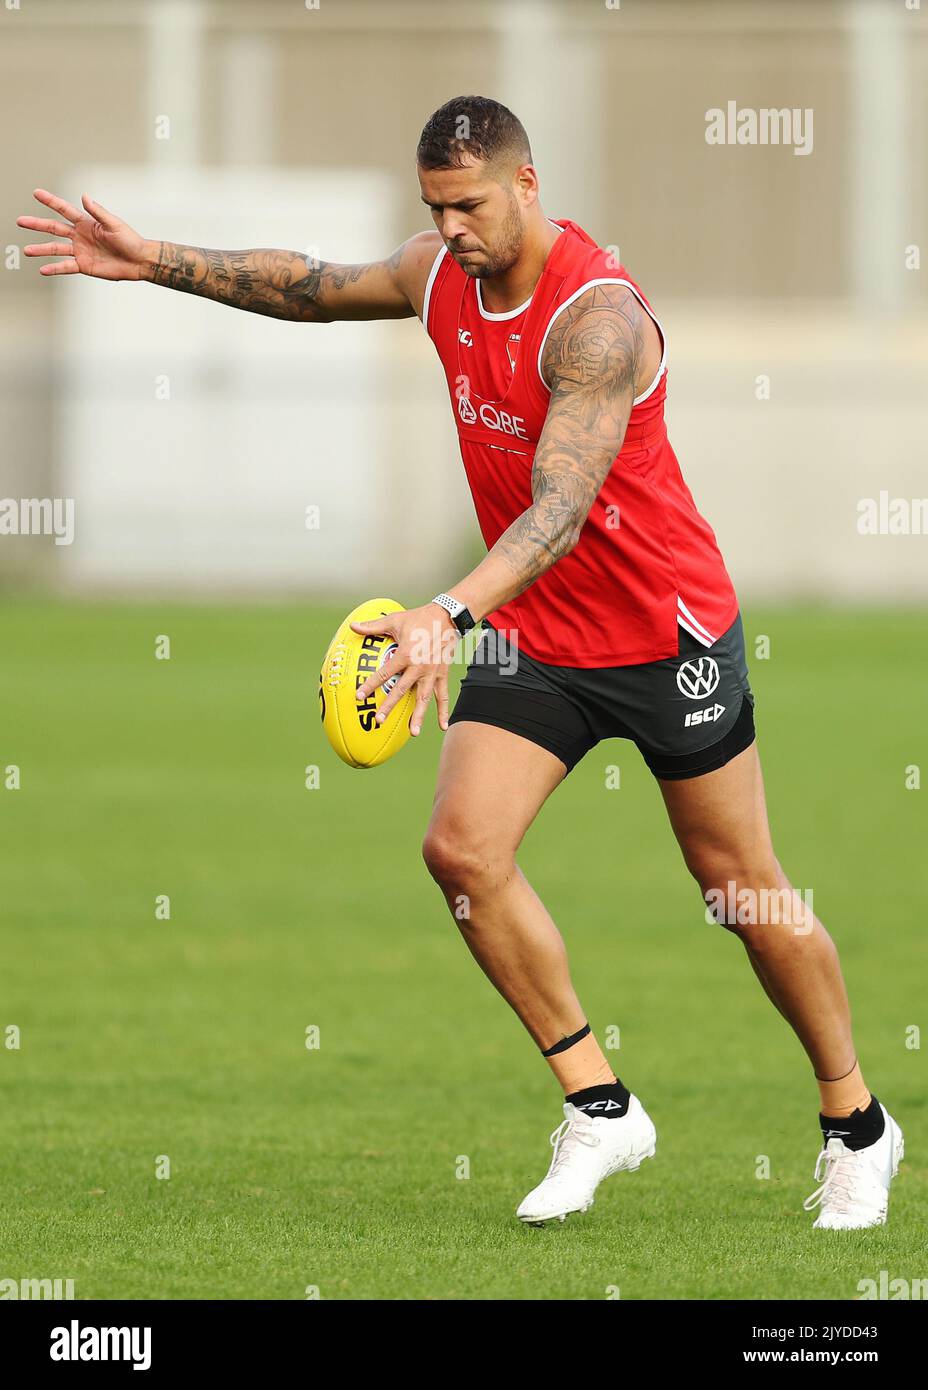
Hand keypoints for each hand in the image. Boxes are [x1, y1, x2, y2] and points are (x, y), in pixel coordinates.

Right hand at [17, 188, 148, 279]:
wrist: (138, 262)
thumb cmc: (130, 241)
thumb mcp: (114, 224)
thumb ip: (98, 211)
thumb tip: (84, 197)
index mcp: (86, 223)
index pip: (64, 210)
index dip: (50, 201)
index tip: (36, 193)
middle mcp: (80, 236)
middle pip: (54, 228)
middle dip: (37, 224)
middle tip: (21, 221)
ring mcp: (80, 251)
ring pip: (56, 249)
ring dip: (41, 249)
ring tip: (27, 250)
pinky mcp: (84, 266)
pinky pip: (66, 267)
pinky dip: (55, 268)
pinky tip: (43, 270)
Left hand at [351, 603, 458, 735]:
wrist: (447, 618)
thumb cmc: (419, 618)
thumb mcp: (395, 620)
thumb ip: (373, 626)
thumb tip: (353, 626)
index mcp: (405, 655)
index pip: (384, 673)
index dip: (370, 685)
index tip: (359, 696)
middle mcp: (418, 667)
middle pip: (401, 690)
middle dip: (389, 706)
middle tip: (379, 720)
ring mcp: (432, 673)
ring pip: (424, 698)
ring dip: (418, 716)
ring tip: (412, 732)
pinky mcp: (442, 675)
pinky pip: (443, 696)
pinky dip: (443, 711)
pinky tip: (443, 726)